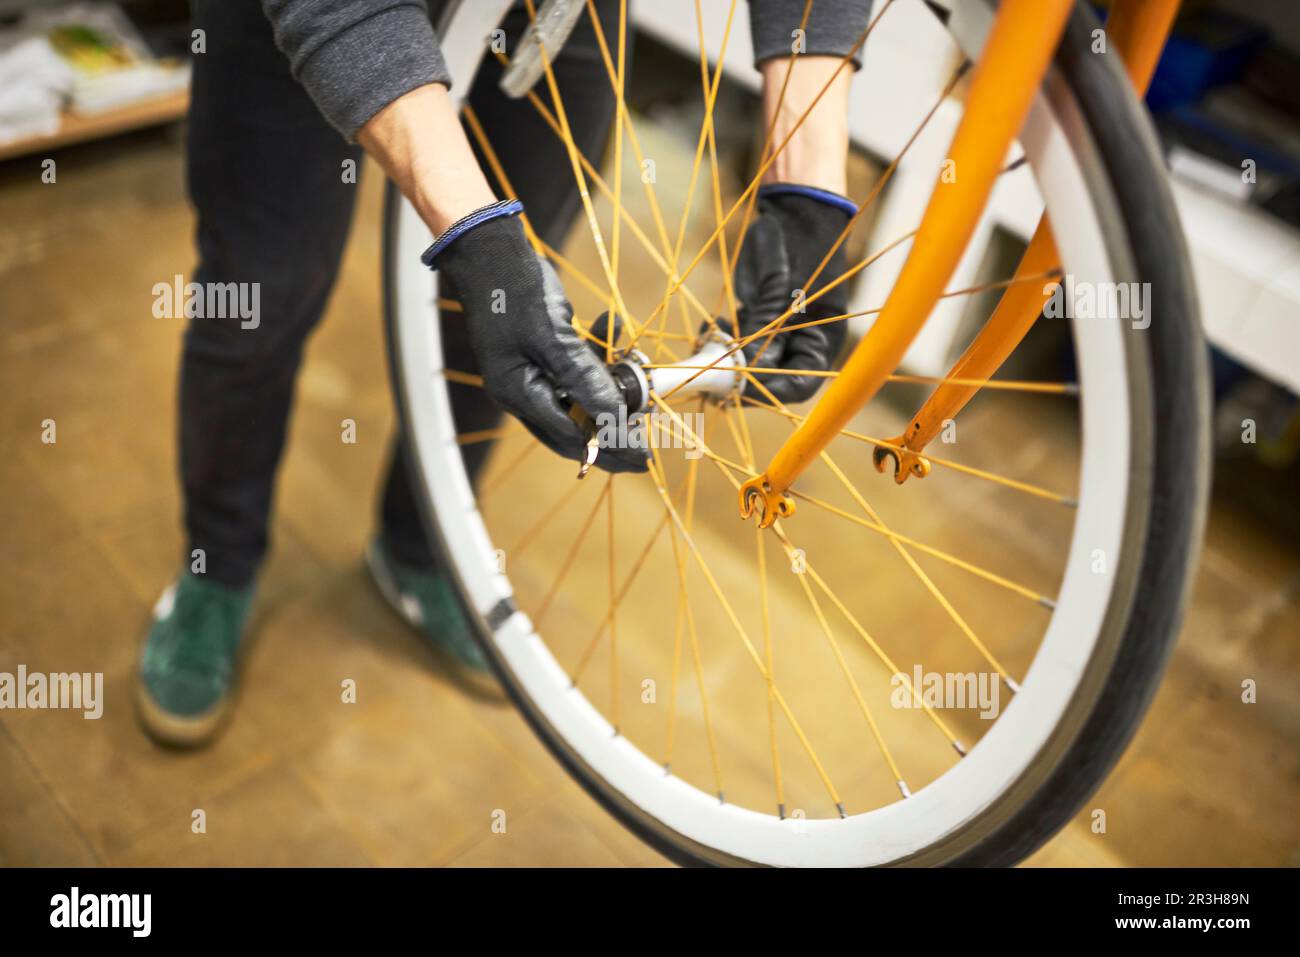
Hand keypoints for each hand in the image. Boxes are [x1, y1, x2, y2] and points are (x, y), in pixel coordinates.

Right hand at [427, 202, 646, 473]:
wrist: (488, 248)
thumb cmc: (514, 290)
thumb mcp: (553, 337)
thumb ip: (583, 380)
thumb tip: (612, 419)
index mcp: (518, 394)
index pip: (570, 437)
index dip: (608, 449)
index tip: (642, 456)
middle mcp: (521, 391)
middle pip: (572, 430)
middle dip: (610, 439)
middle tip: (645, 453)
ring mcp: (528, 374)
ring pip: (576, 401)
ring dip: (607, 393)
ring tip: (638, 393)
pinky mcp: (539, 354)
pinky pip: (573, 371)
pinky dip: (596, 360)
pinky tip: (609, 329)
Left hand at [731, 184, 855, 402]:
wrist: (795, 211)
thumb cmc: (803, 246)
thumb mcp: (787, 288)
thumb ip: (767, 328)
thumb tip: (747, 369)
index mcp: (823, 340)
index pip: (798, 385)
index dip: (768, 392)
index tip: (737, 389)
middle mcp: (802, 342)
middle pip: (769, 378)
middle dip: (739, 375)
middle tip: (712, 369)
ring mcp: (779, 332)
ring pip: (750, 361)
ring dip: (727, 356)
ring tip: (709, 339)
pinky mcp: (759, 318)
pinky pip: (740, 340)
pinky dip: (724, 337)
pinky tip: (715, 322)